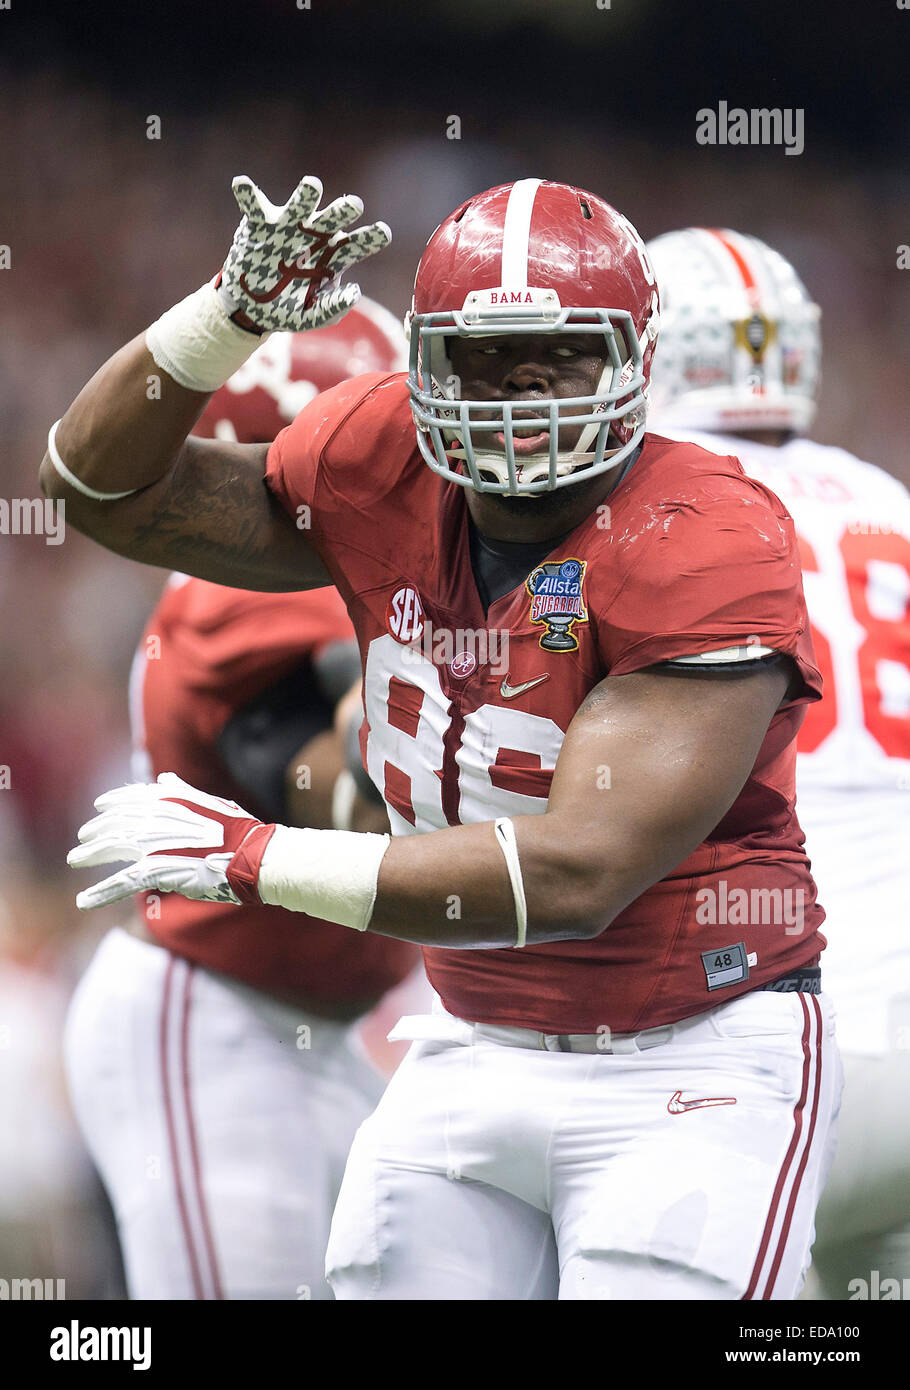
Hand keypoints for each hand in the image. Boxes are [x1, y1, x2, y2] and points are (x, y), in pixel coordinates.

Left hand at [67, 773, 270, 909]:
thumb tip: (164, 779)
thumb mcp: (210, 802)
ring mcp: (154, 844)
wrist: (251, 855)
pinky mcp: (156, 869)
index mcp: (169, 799)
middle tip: (82, 837)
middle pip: (116, 823)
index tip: (99, 806)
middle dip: (96, 829)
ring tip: (75, 859)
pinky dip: (99, 893)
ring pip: (111, 848)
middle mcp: (156, 817)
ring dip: (89, 854)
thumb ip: (182, 792)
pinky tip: (84, 901)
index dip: (112, 802)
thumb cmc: (237, 829)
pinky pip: (120, 883)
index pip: (131, 798)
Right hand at [216, 174, 390, 333]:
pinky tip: (241, 183)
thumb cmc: (287, 309)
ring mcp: (287, 227)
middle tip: (355, 205)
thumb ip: (332, 308)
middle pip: (332, 220)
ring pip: (299, 206)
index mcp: (333, 257)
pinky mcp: (260, 224)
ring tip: (312, 185)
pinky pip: (254, 205)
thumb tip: (355, 292)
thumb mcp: (310, 316)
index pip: (356, 245)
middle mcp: (314, 235)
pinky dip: (248, 194)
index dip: (370, 238)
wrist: (252, 309)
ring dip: (306, 195)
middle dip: (343, 211)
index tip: (384, 232)